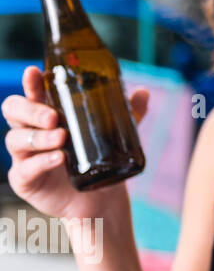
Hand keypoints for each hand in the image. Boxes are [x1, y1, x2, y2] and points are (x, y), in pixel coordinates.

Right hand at [3, 65, 148, 220]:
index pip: (32, 94)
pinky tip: (58, 159)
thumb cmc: (98, 158)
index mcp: (46, 114)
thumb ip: (128, 113)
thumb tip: (143, 92)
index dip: (31, 83)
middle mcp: (30, 131)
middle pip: (13, 111)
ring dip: (40, 137)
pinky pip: (25, 169)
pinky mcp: (24, 180)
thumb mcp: (115, 133)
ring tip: (61, 138)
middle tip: (53, 116)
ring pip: (17, 139)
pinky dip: (41, 162)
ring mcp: (24, 156)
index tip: (34, 72)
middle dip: (31, 110)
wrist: (99, 198)